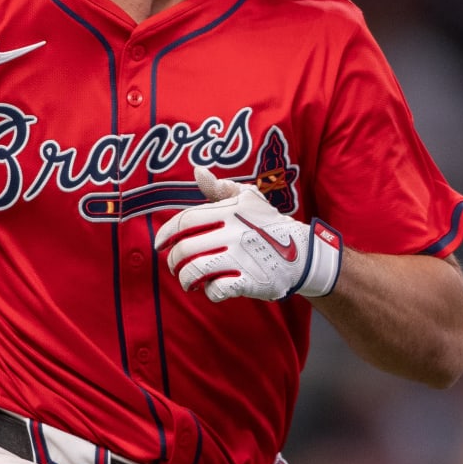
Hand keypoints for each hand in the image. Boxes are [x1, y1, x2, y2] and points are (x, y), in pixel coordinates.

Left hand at [155, 168, 341, 301]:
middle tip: (176, 267)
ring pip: (195, 271)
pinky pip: (217, 290)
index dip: (165, 234)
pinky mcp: (251, 280)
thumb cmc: (268, 223)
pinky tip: (214, 288)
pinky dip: (210, 292)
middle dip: (174, 262)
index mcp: (229, 211)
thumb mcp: (249, 198)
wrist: (302, 252)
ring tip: (189, 281)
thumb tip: (198, 171)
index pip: (185, 221)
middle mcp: (233, 232)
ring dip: (186, 279)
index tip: (159, 245)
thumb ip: (220, 188)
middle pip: (184, 249)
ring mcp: (242, 257)